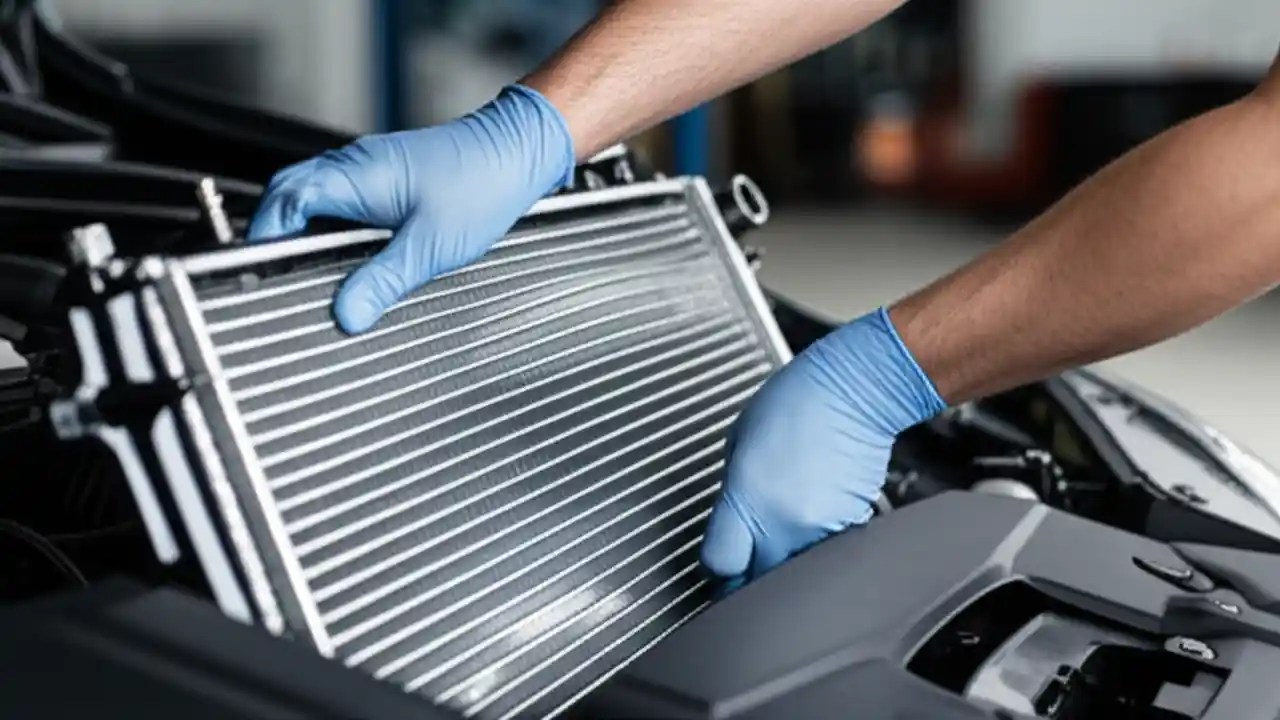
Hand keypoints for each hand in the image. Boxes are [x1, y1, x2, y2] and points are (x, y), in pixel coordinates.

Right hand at [247, 85, 575, 333]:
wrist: (520, 151)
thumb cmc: (483, 185)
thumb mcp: (430, 247)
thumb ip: (382, 282)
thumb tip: (345, 315)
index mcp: (354, 176)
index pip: (284, 203)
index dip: (266, 239)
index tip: (262, 273)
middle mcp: (353, 166)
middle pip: (288, 197)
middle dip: (276, 236)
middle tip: (277, 278)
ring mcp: (369, 168)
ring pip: (313, 197)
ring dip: (304, 230)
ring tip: (309, 272)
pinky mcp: (387, 176)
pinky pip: (340, 197)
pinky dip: (331, 225)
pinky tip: (347, 254)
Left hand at [700, 307, 946, 581]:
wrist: (854, 391)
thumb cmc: (796, 402)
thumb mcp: (739, 443)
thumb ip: (732, 494)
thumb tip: (730, 526)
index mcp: (745, 499)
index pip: (720, 564)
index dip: (717, 570)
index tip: (722, 565)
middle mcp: (781, 523)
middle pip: (756, 584)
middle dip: (749, 578)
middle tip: (749, 563)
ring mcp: (818, 530)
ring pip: (793, 576)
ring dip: (784, 566)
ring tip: (784, 536)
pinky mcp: (850, 528)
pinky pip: (824, 557)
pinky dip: (815, 550)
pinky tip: (812, 523)